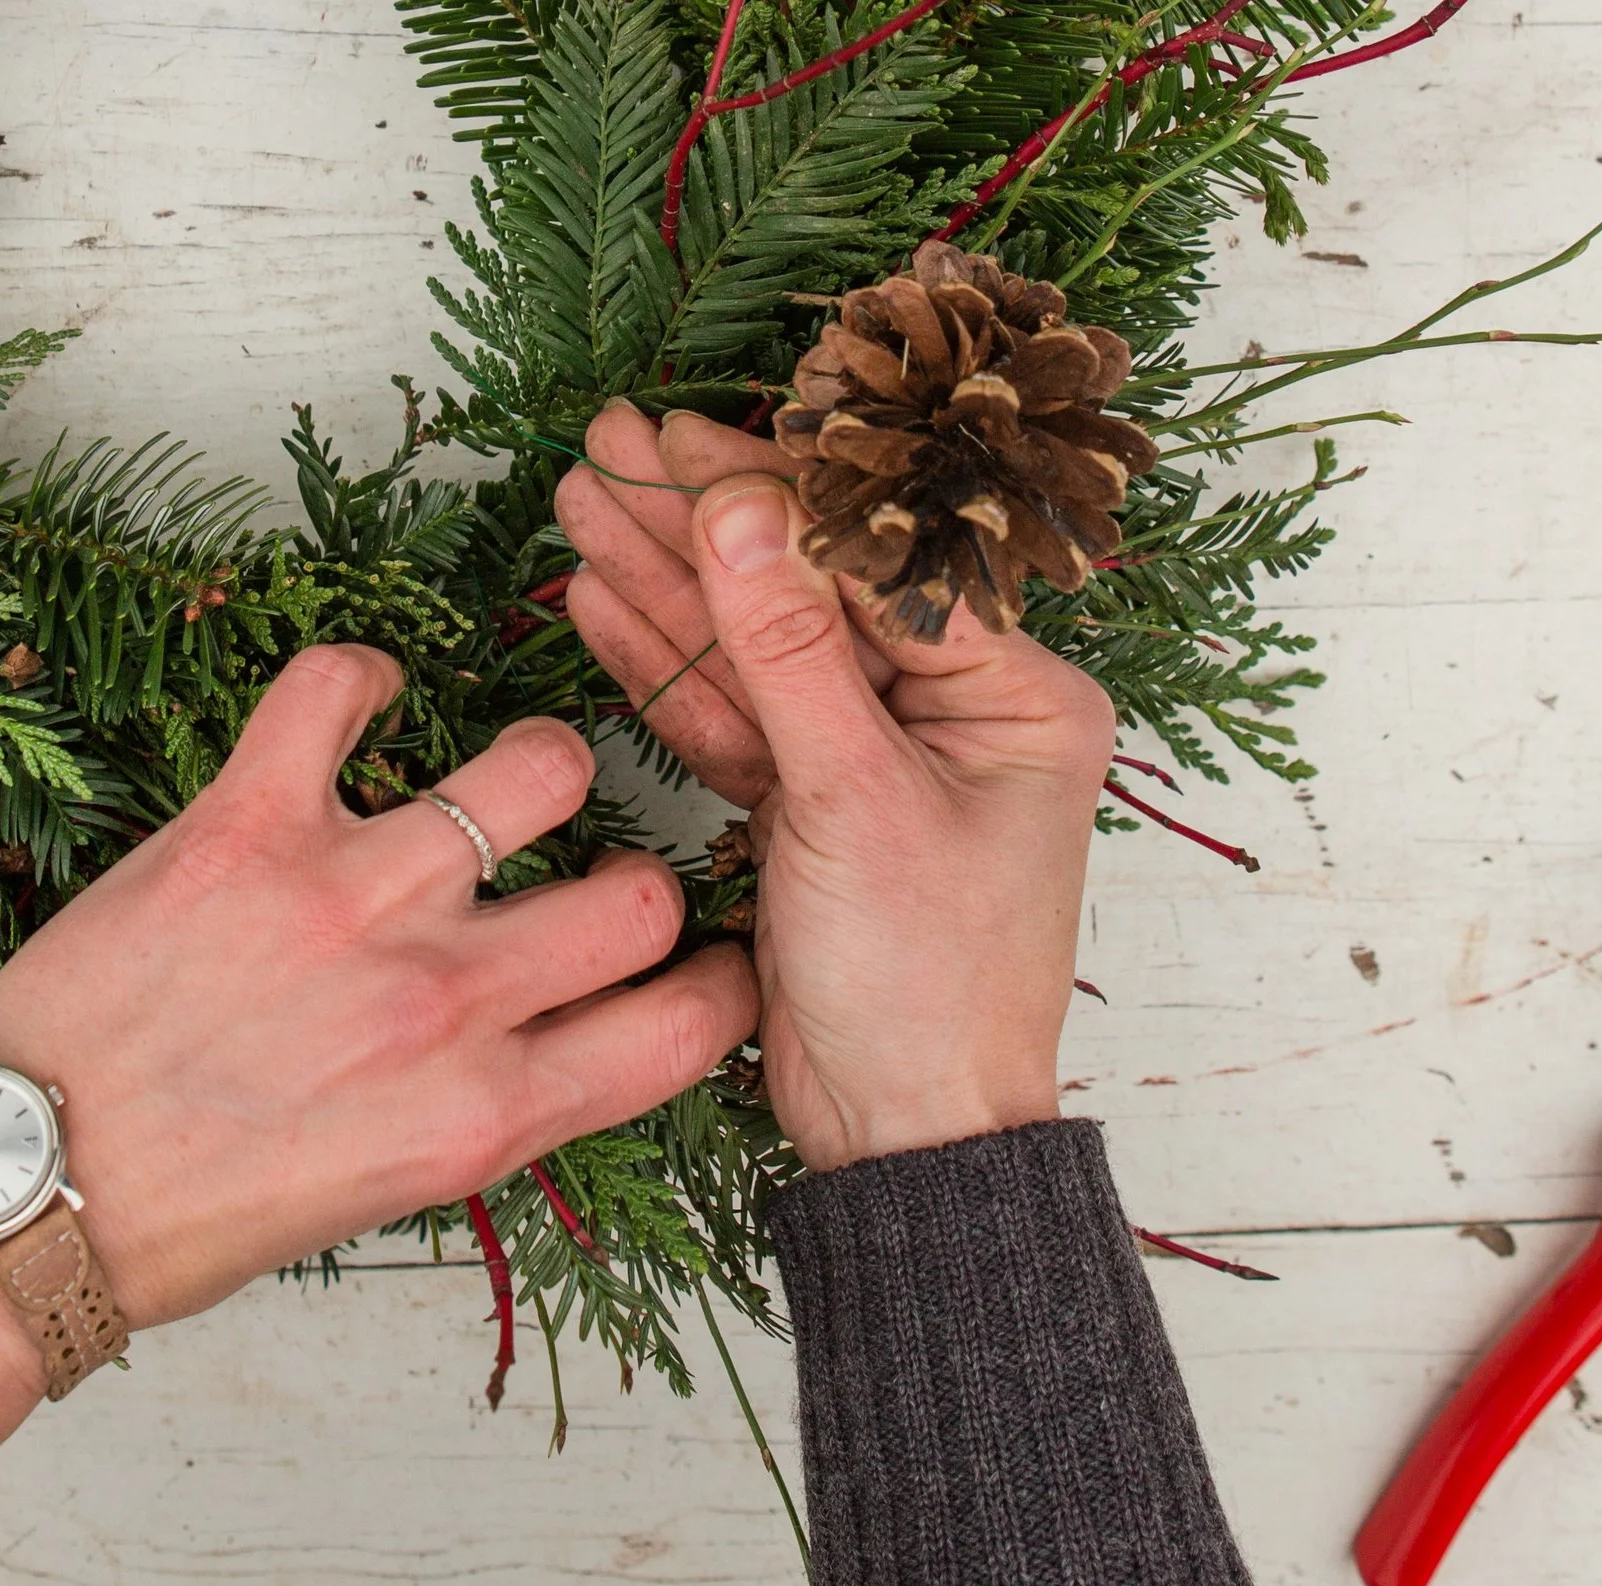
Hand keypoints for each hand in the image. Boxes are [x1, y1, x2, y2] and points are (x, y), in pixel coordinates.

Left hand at [0, 645, 756, 1504]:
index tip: (707, 966)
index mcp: (487, 1113)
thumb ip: (509, 1098)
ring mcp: (349, 900)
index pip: (689, 1027)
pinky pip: (336, 685)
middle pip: (641, 894)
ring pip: (542, 766)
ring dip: (538, 770)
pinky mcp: (246, 824)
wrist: (19, 1201)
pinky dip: (358, 678)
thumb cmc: (199, 1212)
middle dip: (636, 884)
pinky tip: (364, 706)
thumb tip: (590, 1022)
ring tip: (503, 788)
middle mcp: (441, 1001)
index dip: (726, 986)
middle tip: (591, 885)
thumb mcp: (400, 1190)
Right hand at [557, 402, 1115, 1170]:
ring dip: (670, 581)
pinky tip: (602, 598)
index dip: (773, 494)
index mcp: (1021, 698)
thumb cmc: (930, 985)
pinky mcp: (819, 805)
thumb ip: (789, 651)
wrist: (907, 1132)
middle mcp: (961, 713)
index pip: (883, 559)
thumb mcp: (857, 801)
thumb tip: (740, 508)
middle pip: (813, 590)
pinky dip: (671, 667)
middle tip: (606, 442)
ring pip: (763, 648)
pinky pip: (740, 716)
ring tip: (580, 498)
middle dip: (705, 522)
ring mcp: (883, 757)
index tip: (675, 437)